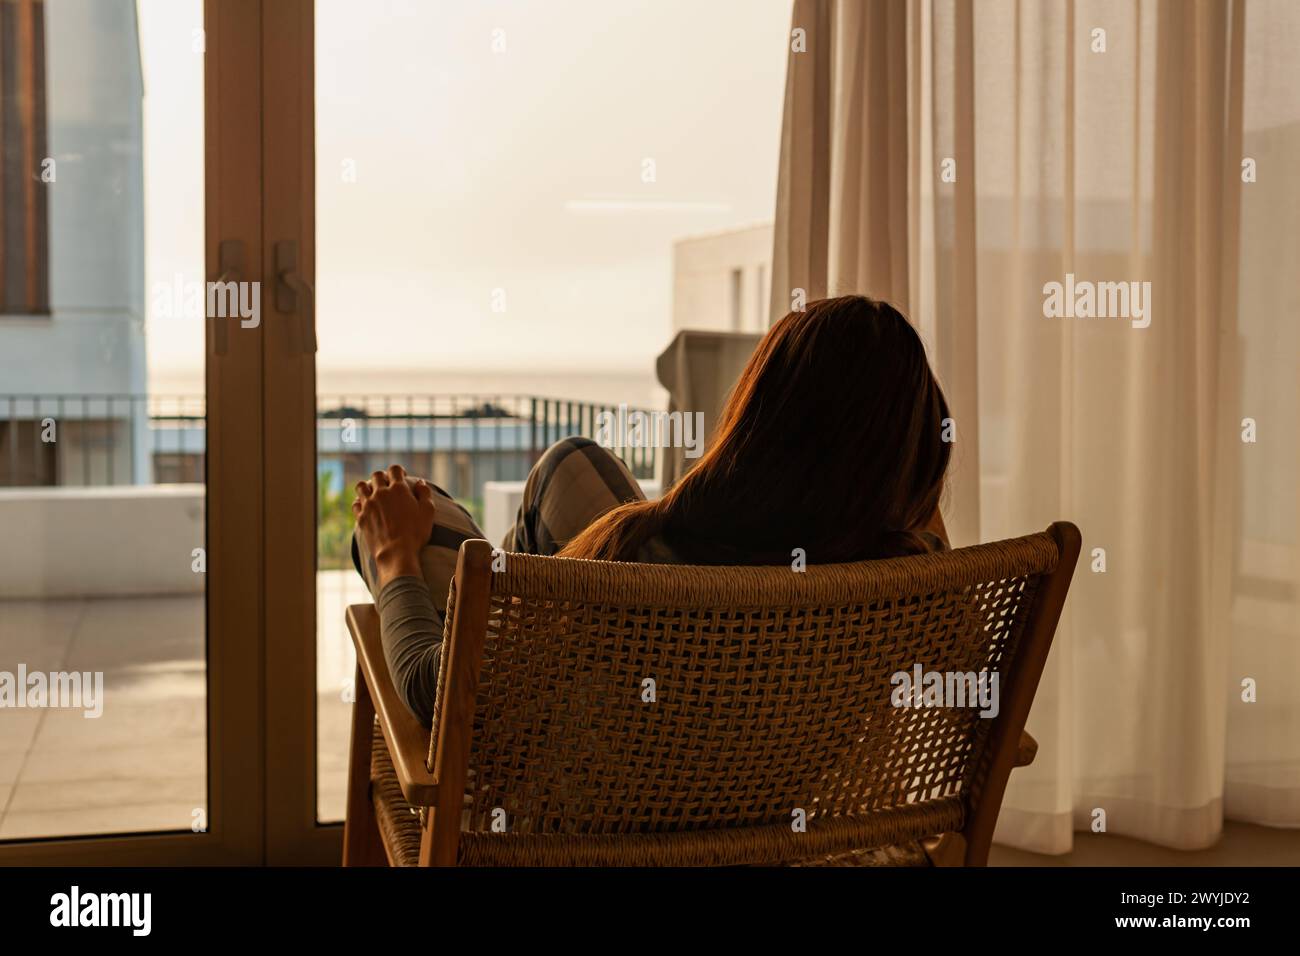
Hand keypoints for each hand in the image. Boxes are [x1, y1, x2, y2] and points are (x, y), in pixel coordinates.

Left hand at [352, 464, 435, 587]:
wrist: (396, 553)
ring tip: (374, 493)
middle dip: (383, 477)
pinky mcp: (361, 517)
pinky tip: (366, 507)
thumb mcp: (428, 511)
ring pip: (362, 486)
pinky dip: (360, 502)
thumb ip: (424, 493)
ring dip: (368, 487)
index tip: (402, 477)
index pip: (394, 469)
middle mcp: (381, 493)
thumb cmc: (415, 533)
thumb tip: (420, 482)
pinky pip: (356, 503)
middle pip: (376, 475)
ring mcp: (369, 505)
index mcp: (398, 489)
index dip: (398, 471)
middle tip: (388, 486)